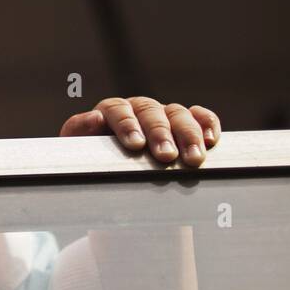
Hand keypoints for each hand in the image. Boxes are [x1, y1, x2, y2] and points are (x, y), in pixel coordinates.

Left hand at [59, 96, 220, 166]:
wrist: (113, 179)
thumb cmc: (93, 165)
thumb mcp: (77, 151)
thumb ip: (79, 133)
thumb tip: (95, 119)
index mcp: (110, 112)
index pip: (117, 110)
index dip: (127, 125)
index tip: (135, 145)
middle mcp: (139, 109)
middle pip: (151, 112)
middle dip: (160, 134)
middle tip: (166, 157)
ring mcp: (164, 115)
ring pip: (178, 114)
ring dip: (188, 135)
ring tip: (193, 159)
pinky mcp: (186, 123)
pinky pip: (200, 116)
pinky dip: (207, 124)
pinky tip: (211, 140)